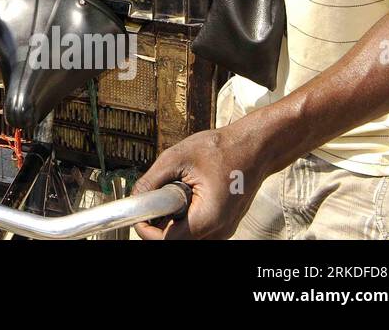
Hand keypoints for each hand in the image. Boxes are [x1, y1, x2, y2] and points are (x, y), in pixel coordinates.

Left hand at [131, 125, 272, 239]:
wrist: (253, 147)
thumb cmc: (222, 149)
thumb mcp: (177, 157)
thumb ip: (153, 180)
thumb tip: (135, 196)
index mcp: (208, 217)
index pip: (168, 240)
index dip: (147, 229)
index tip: (138, 214)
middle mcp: (219, 230)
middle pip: (178, 241)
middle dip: (159, 224)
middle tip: (153, 200)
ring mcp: (224, 229)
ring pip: (188, 237)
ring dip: (173, 221)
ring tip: (173, 195)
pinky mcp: (224, 224)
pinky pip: (198, 230)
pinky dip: (186, 218)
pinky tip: (186, 197)